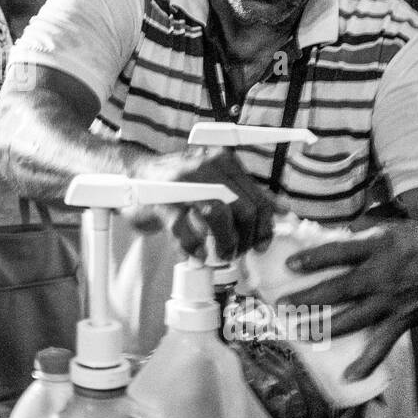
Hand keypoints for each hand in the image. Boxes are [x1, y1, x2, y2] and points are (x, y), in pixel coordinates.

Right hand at [125, 147, 281, 259]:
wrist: (135, 175)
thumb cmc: (181, 183)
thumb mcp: (217, 180)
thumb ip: (247, 194)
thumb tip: (282, 211)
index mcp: (223, 162)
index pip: (257, 198)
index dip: (264, 226)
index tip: (261, 245)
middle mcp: (204, 168)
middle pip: (241, 208)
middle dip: (244, 238)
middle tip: (237, 251)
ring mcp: (181, 184)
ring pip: (216, 215)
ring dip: (224, 242)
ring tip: (221, 254)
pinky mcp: (161, 202)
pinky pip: (184, 229)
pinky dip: (194, 247)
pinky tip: (198, 255)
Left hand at [280, 219, 417, 380]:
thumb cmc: (414, 240)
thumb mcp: (385, 227)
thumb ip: (353, 233)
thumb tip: (318, 233)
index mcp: (378, 247)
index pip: (340, 252)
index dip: (314, 259)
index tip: (289, 265)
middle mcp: (384, 275)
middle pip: (341, 289)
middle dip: (309, 299)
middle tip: (282, 305)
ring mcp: (392, 301)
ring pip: (353, 319)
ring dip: (324, 328)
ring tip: (299, 333)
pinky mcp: (402, 320)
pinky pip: (382, 344)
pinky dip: (367, 362)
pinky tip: (348, 375)